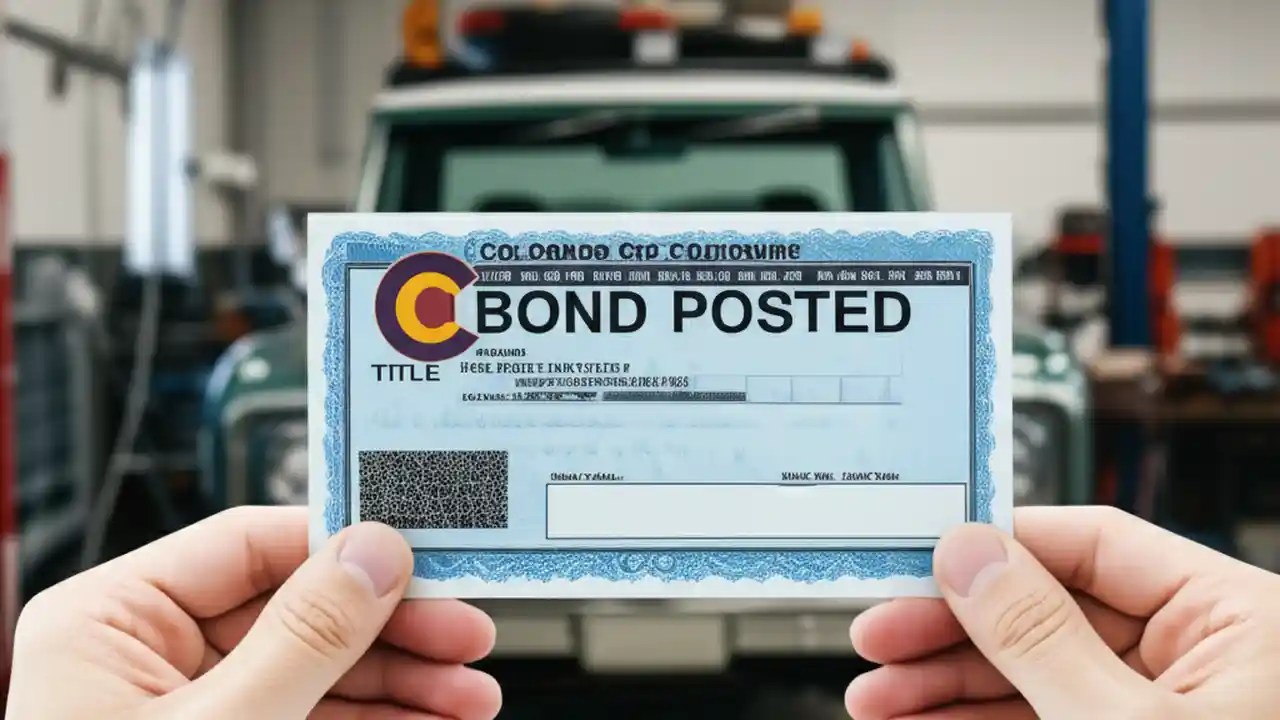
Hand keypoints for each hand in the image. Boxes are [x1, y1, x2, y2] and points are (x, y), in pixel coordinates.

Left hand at [6, 507, 501, 718]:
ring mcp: (193, 709)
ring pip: (319, 670)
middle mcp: (150, 656)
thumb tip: (372, 555)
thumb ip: (304, 636)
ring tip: (470, 697)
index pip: (250, 545)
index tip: (426, 558)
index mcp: (113, 621)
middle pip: (300, 609)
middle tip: (467, 639)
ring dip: (403, 685)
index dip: (345, 547)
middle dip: (394, 632)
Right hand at [845, 506, 1279, 718]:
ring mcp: (1159, 712)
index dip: (999, 546)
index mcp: (1235, 621)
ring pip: (1032, 673)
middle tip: (878, 639)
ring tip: (877, 698)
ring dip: (946, 686)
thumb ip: (1039, 634)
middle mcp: (1200, 658)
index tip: (920, 558)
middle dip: (953, 631)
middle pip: (1048, 610)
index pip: (1095, 545)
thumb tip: (972, 555)